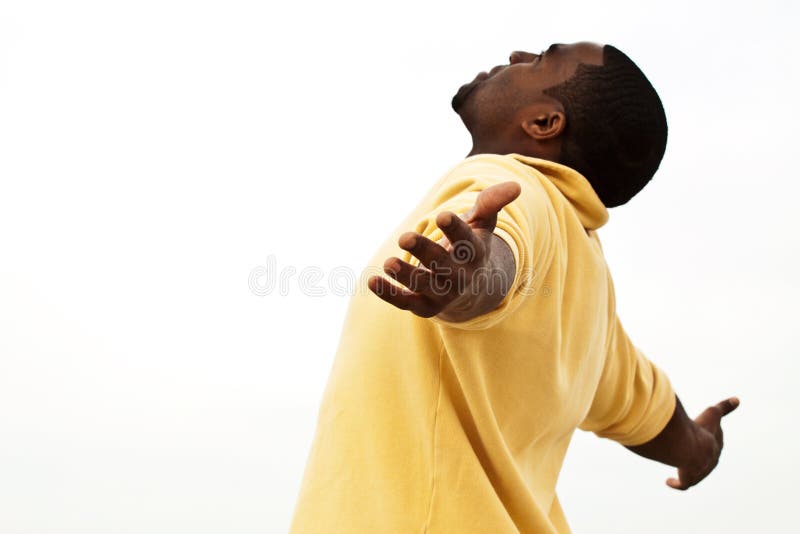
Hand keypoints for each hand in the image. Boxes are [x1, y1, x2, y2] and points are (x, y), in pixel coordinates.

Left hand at [368, 181, 520, 318]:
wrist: (471, 288)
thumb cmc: (471, 246)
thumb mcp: (482, 224)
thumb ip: (491, 204)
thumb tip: (515, 186)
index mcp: (475, 254)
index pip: (467, 242)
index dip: (456, 230)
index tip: (443, 215)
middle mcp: (461, 277)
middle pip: (443, 266)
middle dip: (424, 252)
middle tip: (404, 236)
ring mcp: (443, 294)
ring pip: (424, 286)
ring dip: (407, 276)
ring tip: (389, 262)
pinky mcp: (425, 307)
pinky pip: (406, 302)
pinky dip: (389, 294)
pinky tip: (372, 280)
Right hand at [666, 397, 739, 490]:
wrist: (689, 447)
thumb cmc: (700, 430)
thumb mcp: (712, 415)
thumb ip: (724, 408)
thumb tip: (738, 399)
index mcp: (715, 448)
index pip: (713, 443)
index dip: (707, 439)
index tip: (702, 437)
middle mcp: (709, 461)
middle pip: (704, 459)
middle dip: (697, 455)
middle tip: (687, 449)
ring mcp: (699, 472)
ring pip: (692, 472)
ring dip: (685, 469)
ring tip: (677, 464)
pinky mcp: (688, 480)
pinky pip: (682, 485)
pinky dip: (676, 483)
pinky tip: (669, 481)